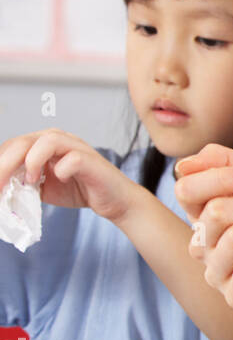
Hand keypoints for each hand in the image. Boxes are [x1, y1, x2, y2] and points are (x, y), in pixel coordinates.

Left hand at [0, 129, 138, 223]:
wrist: (114, 200)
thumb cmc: (81, 189)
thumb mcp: (42, 186)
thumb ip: (23, 181)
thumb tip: (2, 187)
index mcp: (44, 143)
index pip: (13, 146)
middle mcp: (60, 139)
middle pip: (24, 141)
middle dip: (5, 165)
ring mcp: (77, 148)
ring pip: (47, 141)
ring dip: (32, 162)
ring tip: (29, 182)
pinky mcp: (92, 161)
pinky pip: (72, 159)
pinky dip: (61, 170)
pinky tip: (59, 180)